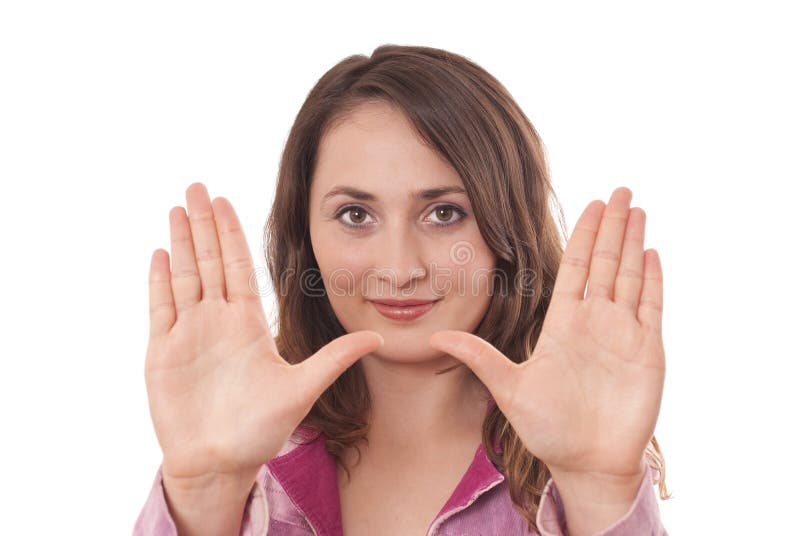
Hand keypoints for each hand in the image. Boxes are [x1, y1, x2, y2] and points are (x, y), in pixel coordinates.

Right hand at [145, 182, 382, 484]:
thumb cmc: (258, 430)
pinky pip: (160, 308)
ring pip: (184, 276)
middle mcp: (217, 322)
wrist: (219, 462)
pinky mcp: (163, 352)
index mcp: (248, 325)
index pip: (238, 267)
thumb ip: (335, 360)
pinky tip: (159, 252)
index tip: (227, 201)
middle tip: (198, 185)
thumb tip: (379, 337)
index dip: (232, 234)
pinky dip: (159, 281)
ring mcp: (188, 334)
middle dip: (204, 223)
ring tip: (178, 207)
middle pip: (209, 261)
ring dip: (180, 242)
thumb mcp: (302, 389)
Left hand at [429, 186, 664, 480]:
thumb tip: (436, 337)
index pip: (576, 268)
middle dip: (613, 225)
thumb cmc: (547, 428)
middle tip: (620, 189)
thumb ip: (478, 356)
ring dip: (635, 243)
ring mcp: (623, 334)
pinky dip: (654, 280)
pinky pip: (652, 307)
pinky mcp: (648, 352)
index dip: (584, 236)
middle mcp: (595, 322)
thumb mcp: (508, 387)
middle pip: (606, 262)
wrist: (586, 462)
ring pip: (631, 276)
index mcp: (563, 324)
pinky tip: (652, 252)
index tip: (590, 205)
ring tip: (637, 208)